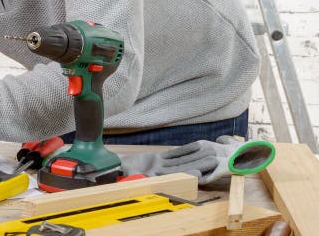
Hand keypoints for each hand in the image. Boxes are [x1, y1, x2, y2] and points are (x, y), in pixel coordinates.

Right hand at [120, 136, 245, 184]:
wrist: (111, 168)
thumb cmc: (120, 175)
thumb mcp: (131, 178)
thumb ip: (142, 178)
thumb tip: (149, 177)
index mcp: (156, 181)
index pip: (175, 178)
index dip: (188, 174)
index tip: (201, 173)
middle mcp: (162, 175)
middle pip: (184, 168)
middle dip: (199, 164)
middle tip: (214, 160)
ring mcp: (160, 166)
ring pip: (182, 160)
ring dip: (196, 156)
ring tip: (209, 151)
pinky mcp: (157, 159)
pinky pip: (173, 154)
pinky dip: (184, 150)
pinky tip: (196, 145)